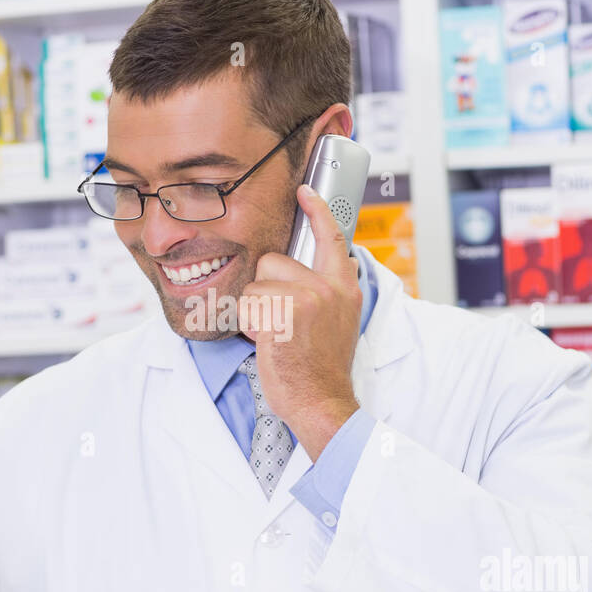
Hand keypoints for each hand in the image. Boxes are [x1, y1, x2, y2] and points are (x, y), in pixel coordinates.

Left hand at [240, 184, 361, 459]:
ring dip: (256, 313)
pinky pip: (246, 307)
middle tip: (283, 321)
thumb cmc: (322, 367)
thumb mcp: (339, 320)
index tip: (304, 191)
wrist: (321, 401)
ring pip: (255, 287)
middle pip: (272, 262)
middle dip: (266, 289)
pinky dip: (248, 327)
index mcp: (345, 287)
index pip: (331, 237)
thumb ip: (329, 289)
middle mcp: (328, 288)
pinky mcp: (282, 314)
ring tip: (277, 336)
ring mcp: (306, 299)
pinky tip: (268, 343)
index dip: (316, 211)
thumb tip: (323, 265)